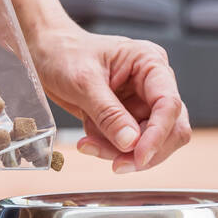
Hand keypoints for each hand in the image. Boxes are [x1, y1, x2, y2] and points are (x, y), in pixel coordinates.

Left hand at [30, 26, 191, 171]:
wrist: (46, 54)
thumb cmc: (64, 53)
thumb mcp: (83, 82)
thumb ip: (108, 113)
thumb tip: (130, 142)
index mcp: (150, 63)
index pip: (169, 103)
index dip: (158, 133)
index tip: (140, 156)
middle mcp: (153, 84)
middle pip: (171, 128)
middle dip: (144, 149)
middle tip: (118, 164)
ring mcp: (142, 103)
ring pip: (150, 141)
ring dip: (121, 152)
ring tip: (89, 145)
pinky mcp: (128, 118)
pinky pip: (129, 145)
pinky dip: (110, 149)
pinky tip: (89, 141)